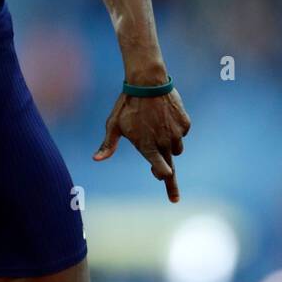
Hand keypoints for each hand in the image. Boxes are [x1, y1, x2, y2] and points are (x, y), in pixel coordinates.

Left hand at [92, 88, 190, 202]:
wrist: (148, 82)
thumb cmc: (127, 105)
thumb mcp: (114, 125)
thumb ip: (108, 144)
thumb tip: (96, 159)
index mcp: (147, 146)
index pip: (160, 169)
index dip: (166, 183)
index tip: (173, 199)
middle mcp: (164, 142)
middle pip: (171, 167)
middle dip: (170, 181)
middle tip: (174, 198)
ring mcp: (177, 133)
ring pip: (176, 149)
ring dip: (168, 148)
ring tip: (156, 133)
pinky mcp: (185, 123)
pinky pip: (182, 133)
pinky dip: (175, 131)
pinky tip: (165, 119)